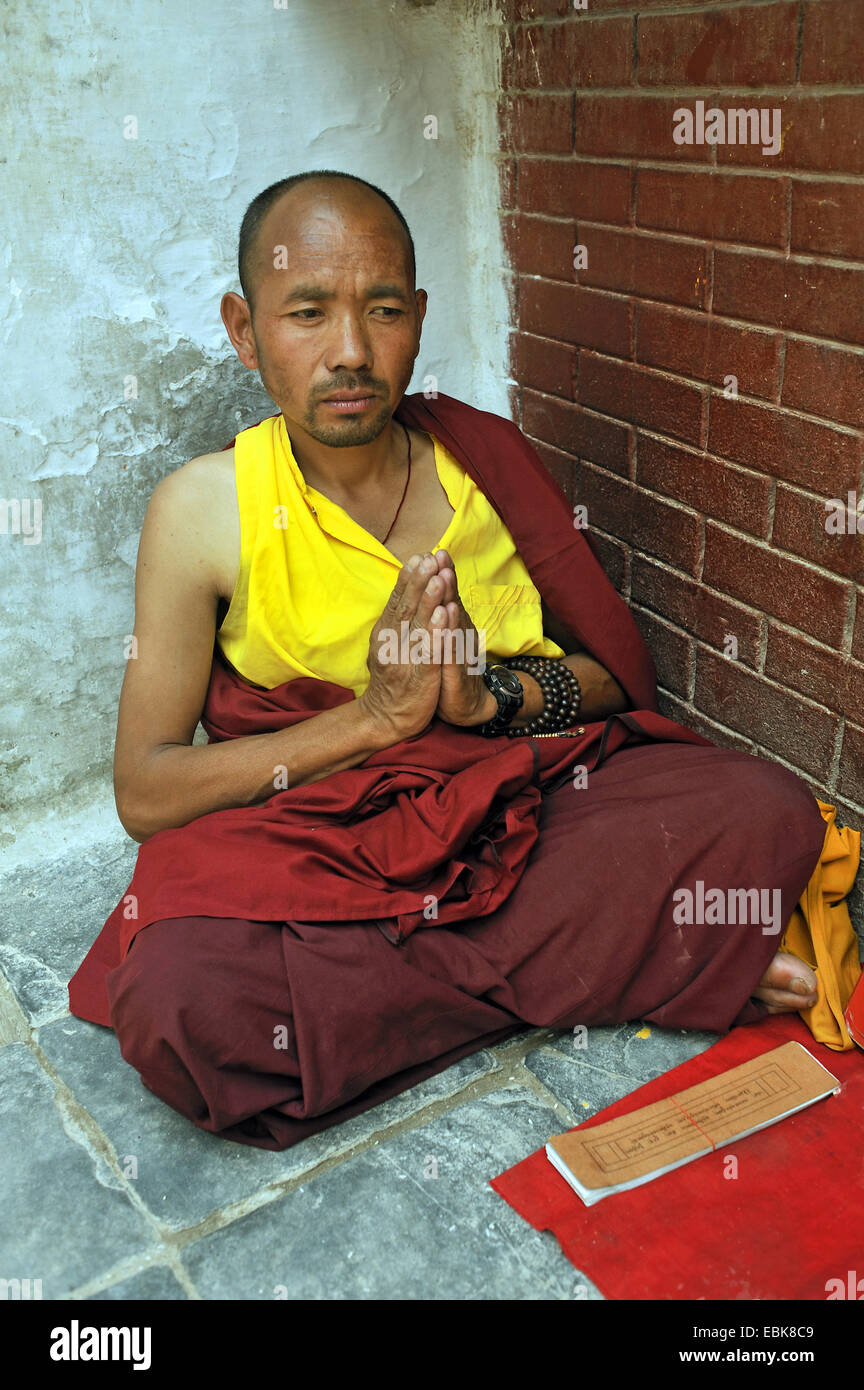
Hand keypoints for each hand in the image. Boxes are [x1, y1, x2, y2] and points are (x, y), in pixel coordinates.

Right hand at [357, 553, 447, 742]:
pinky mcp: (420, 679)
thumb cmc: (395, 676)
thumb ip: (399, 617)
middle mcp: (392, 643)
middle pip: (406, 607)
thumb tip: (407, 586)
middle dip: (419, 582)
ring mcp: (404, 661)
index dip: (409, 578)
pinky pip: (429, 654)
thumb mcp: (392, 643)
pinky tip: (444, 617)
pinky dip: (436, 634)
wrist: (388, 718)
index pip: (397, 600)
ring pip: (418, 627)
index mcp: (386, 632)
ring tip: (438, 578)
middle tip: (430, 558)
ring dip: (428, 602)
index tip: (420, 555)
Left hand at [427, 549, 496, 727]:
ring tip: (443, 577)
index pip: (446, 595)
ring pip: (452, 622)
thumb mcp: (443, 638)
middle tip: (439, 555)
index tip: (435, 550)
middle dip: (444, 578)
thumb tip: (433, 586)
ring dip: (448, 599)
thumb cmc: (450, 668)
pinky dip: (449, 634)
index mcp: (452, 624)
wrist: (466, 706)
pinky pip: (452, 651)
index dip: (441, 573)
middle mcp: (458, 633)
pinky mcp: (456, 672)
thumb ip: (439, 614)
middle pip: (451, 602)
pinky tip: (447, 619)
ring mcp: (459, 652)